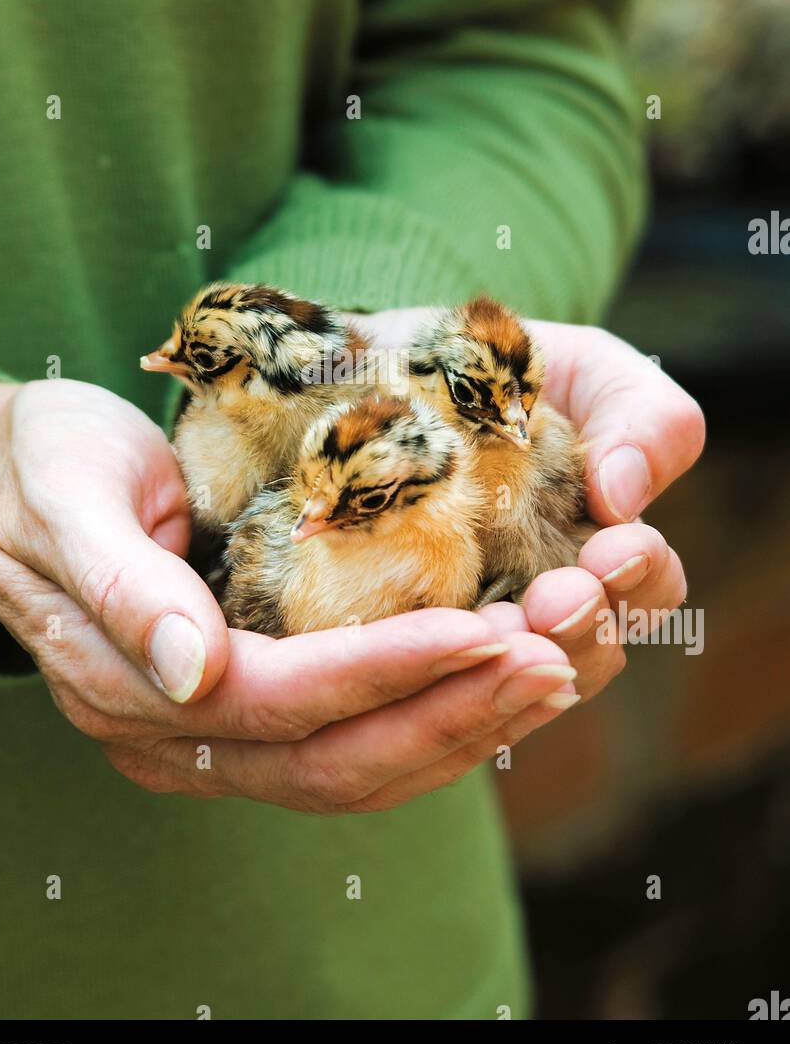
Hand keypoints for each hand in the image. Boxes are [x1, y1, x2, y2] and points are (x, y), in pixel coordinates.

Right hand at [0, 379, 581, 812]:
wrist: (19, 478)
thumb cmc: (46, 465)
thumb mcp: (67, 494)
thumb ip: (122, 584)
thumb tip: (193, 674)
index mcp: (125, 684)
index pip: (276, 700)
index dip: (382, 671)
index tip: (483, 628)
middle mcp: (174, 736)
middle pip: (332, 760)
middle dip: (449, 715)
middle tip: (552, 661)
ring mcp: (213, 739)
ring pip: (356, 770)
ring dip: (460, 731)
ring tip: (554, 674)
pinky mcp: (254, 717)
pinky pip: (354, 746)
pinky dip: (434, 723)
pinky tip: (501, 682)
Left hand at [353, 310, 705, 698]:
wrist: (394, 368)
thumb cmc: (509, 371)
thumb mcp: (590, 372)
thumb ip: (642, 419)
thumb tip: (625, 496)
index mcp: (605, 550)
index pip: (649, 588)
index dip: (642, 576)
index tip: (615, 546)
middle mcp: (544, 600)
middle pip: (585, 650)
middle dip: (578, 629)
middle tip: (553, 601)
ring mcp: (471, 620)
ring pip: (507, 675)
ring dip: (511, 657)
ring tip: (493, 629)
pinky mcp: (399, 626)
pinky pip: (419, 668)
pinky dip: (428, 663)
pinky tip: (420, 643)